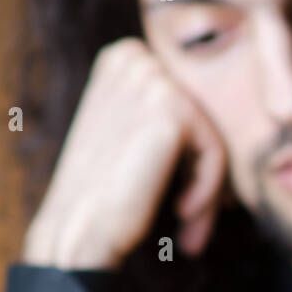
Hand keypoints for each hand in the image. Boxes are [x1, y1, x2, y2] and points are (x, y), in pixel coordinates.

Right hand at [21, 37, 226, 268]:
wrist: (75, 233)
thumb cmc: (100, 197)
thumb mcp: (126, 138)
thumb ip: (159, 116)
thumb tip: (209, 114)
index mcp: (122, 59)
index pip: (187, 106)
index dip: (190, 159)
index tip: (183, 201)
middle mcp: (134, 58)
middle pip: (202, 122)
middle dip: (202, 177)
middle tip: (190, 223)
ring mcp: (151, 79)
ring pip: (211, 139)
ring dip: (206, 190)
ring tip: (187, 226)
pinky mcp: (171, 109)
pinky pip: (216, 152)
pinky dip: (207, 191)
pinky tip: (182, 213)